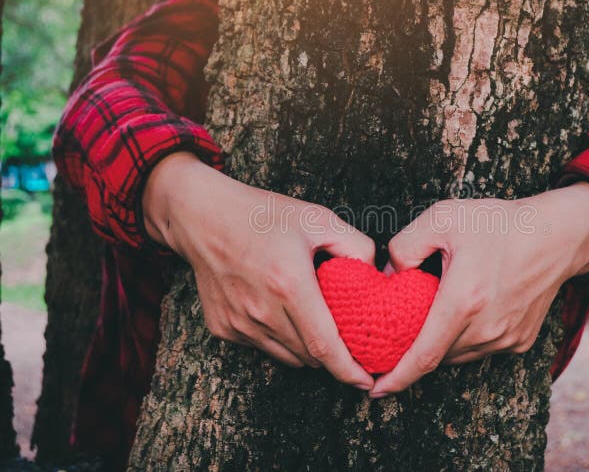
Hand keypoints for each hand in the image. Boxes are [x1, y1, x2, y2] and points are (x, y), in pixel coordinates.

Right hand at [142, 152, 374, 389]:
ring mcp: (239, 323)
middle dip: (333, 356)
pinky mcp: (223, 328)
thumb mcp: (318, 218)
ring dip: (308, 349)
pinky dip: (281, 339)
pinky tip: (282, 311)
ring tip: (316, 322)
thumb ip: (356, 246)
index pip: (324, 345)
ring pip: (287, 356)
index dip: (348, 370)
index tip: (366, 382)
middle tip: (348, 340)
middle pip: (309, 356)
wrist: (203, 216)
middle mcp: (261, 310)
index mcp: (289, 284)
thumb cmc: (263, 215)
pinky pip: (263, 347)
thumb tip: (376, 274)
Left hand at [370, 182, 588, 396]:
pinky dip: (465, 338)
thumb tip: (388, 275)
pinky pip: (480, 349)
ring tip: (434, 312)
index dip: (396, 378)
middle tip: (399, 327)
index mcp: (464, 300)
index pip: (423, 356)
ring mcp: (506, 338)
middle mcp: (487, 328)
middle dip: (414, 349)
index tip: (374, 391)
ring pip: (458, 355)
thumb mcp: (442, 218)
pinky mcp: (520, 341)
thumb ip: (404, 246)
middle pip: (437, 355)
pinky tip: (466, 310)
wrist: (557, 234)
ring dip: (441, 342)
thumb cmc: (499, 223)